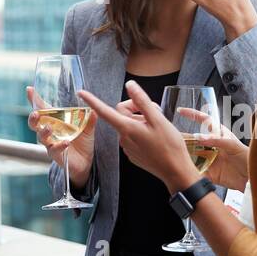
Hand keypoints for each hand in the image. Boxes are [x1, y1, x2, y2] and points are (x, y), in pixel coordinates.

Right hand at [29, 85, 95, 188]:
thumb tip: (94, 109)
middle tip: (35, 114)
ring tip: (49, 128)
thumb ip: (89, 119)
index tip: (29, 89)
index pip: (43, 109)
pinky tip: (66, 142)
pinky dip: (59, 146)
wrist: (86, 161)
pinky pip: (54, 150)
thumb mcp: (87, 128)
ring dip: (44, 132)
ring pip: (41, 137)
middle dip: (33, 118)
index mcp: (55, 122)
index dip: (34, 100)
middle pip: (34, 124)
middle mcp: (50, 132)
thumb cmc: (82, 142)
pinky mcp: (56, 155)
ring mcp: (51, 143)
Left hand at [77, 81, 200, 193]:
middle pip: (122, 114)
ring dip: (141, 122)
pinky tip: (156, 138)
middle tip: (155, 111)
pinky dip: (142, 133)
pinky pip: (133, 137)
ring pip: (129, 126)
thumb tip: (129, 85)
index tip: (80, 92)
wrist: (175, 171)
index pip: (104, 111)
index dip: (92, 100)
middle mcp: (123, 138)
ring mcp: (128, 148)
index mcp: (127, 128)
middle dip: (136, 109)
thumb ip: (142, 101)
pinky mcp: (133, 154)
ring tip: (158, 127)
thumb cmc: (169, 145)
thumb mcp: (158, 119)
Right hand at [180, 106, 248, 190]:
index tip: (181, 110)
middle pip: (193, 139)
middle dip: (183, 139)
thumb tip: (199, 137)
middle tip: (172, 139)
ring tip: (175, 155)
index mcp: (218, 134)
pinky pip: (196, 171)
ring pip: (192, 155)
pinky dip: (190, 171)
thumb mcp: (233, 146)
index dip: (193, 114)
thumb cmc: (246, 158)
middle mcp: (211, 145)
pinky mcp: (209, 172)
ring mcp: (209, 158)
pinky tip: (185, 171)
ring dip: (184, 155)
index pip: (204, 120)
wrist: (251, 178)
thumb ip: (217, 140)